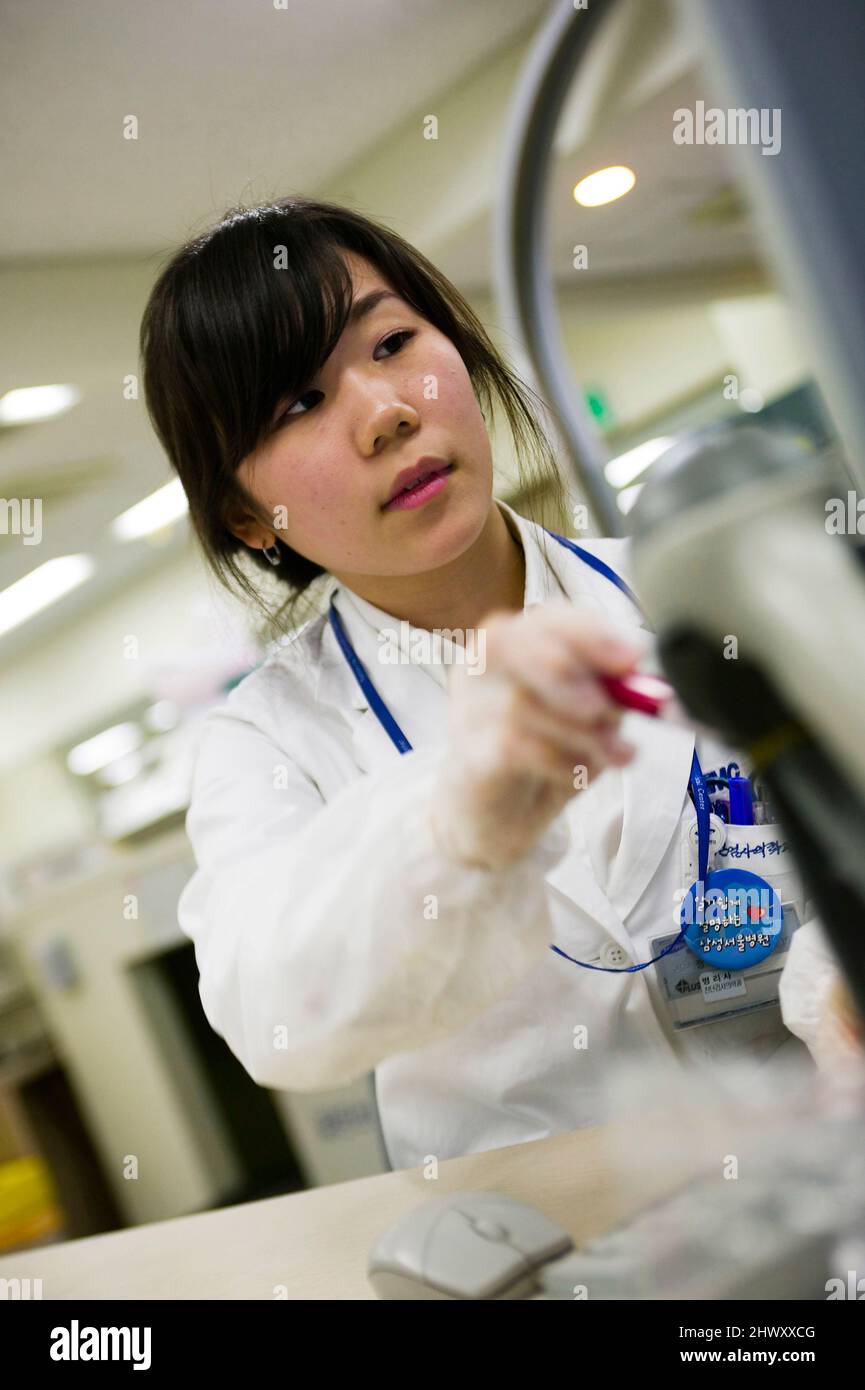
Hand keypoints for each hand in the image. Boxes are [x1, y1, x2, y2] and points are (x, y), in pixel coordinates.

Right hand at [429, 598, 644, 869]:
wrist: (495, 818)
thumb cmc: (543, 755)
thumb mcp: (588, 718)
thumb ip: (610, 693)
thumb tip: (641, 681)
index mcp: (514, 644)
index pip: (547, 619)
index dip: (591, 634)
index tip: (632, 660)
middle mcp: (480, 669)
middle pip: (514, 643)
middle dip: (571, 673)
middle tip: (609, 710)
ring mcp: (468, 711)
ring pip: (522, 702)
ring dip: (581, 731)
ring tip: (617, 754)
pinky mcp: (468, 756)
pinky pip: (515, 746)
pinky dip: (559, 760)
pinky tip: (579, 773)